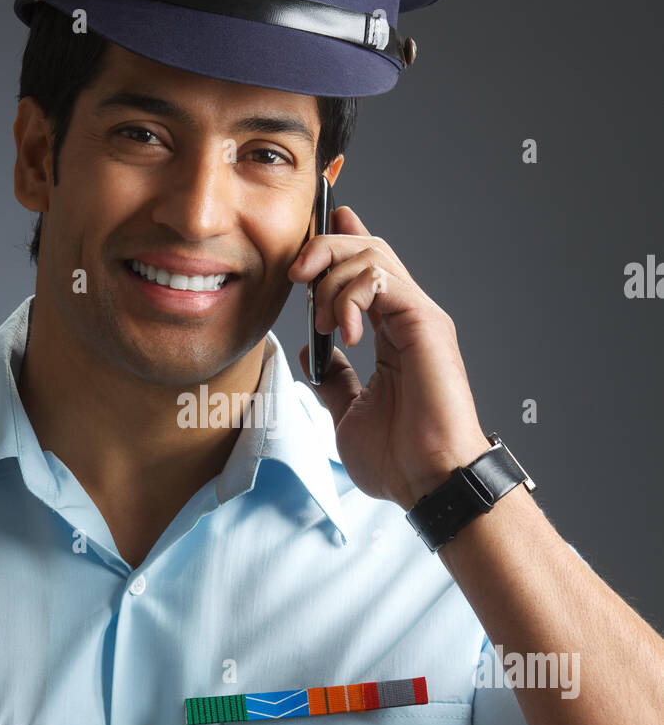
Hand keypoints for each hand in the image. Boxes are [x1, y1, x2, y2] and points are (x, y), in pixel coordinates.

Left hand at [287, 204, 489, 510]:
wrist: (428, 481)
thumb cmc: (399, 459)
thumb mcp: (348, 415)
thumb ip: (334, 380)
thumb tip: (311, 354)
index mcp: (393, 336)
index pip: (367, 273)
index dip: (339, 245)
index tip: (307, 243)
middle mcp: (409, 319)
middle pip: (367, 250)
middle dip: (324, 250)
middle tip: (295, 275)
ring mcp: (419, 318)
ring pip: (372, 255)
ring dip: (332, 279)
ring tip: (324, 323)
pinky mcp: (425, 322)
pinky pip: (381, 279)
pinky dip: (351, 296)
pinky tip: (345, 333)